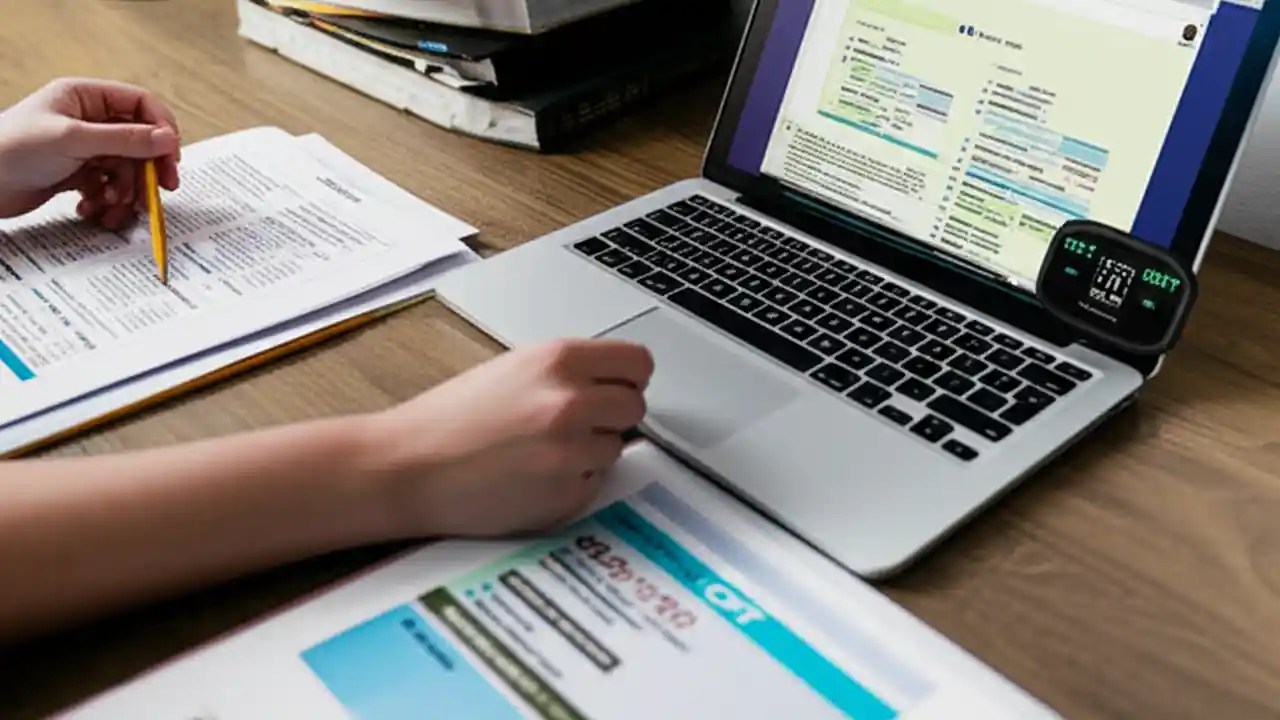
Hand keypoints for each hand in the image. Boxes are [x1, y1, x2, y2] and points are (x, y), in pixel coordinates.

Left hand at [0, 77, 180, 226]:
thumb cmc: (13, 150)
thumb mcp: (74, 140)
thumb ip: (125, 139)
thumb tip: (168, 139)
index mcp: (85, 97)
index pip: (141, 104)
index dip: (161, 129)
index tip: (170, 157)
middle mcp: (87, 119)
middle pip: (139, 141)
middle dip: (149, 168)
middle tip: (162, 191)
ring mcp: (83, 148)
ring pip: (127, 168)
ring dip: (127, 191)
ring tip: (113, 207)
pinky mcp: (77, 173)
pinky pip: (109, 186)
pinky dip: (107, 201)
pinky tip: (91, 210)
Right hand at [366, 339, 653, 537]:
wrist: (408, 467)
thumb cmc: (451, 419)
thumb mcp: (515, 369)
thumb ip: (568, 372)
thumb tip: (616, 382)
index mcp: (560, 360)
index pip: (639, 362)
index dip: (628, 378)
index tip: (617, 387)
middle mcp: (573, 402)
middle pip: (635, 407)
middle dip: (612, 416)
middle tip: (574, 425)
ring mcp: (573, 452)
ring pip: (615, 449)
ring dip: (589, 452)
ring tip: (538, 452)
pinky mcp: (567, 495)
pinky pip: (594, 484)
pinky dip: (572, 484)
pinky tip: (531, 478)